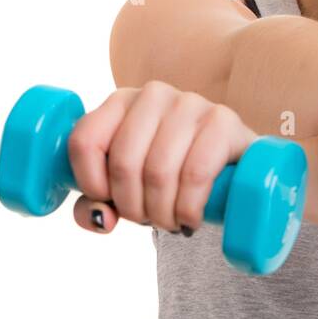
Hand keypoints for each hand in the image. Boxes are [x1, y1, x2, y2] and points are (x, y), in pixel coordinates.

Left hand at [66, 80, 256, 234]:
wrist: (232, 166)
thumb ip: (97, 203)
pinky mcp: (224, 121)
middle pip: (124, 162)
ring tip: (170, 223)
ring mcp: (191, 103)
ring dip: (161, 213)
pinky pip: (195, 172)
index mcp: (120, 102)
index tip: (108, 203)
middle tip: (148, 220)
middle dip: (133, 207)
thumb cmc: (171, 174)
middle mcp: (154, 95)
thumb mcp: (127, 186)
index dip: (90, 183)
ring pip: (159, 171)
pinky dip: (188, 207)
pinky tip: (190, 218)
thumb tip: (103, 219)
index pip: (85, 140)